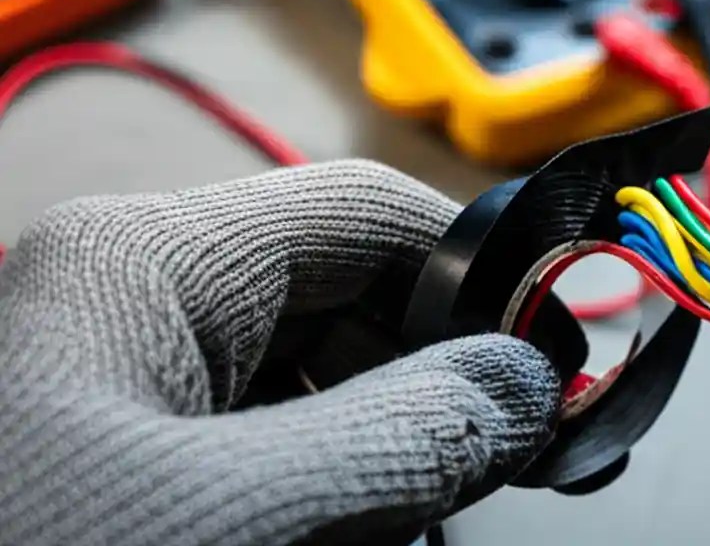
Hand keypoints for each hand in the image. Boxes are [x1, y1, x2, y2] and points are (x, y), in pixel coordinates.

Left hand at [0, 161, 559, 545]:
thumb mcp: (230, 519)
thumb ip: (400, 440)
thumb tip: (528, 382)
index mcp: (143, 269)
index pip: (363, 215)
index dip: (477, 274)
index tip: (558, 355)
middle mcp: (136, 314)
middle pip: (351, 305)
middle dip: (436, 383)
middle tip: (508, 462)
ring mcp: (132, 396)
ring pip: (324, 391)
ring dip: (392, 457)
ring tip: (413, 521)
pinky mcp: (137, 471)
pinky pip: (278, 458)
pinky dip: (338, 504)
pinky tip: (347, 540)